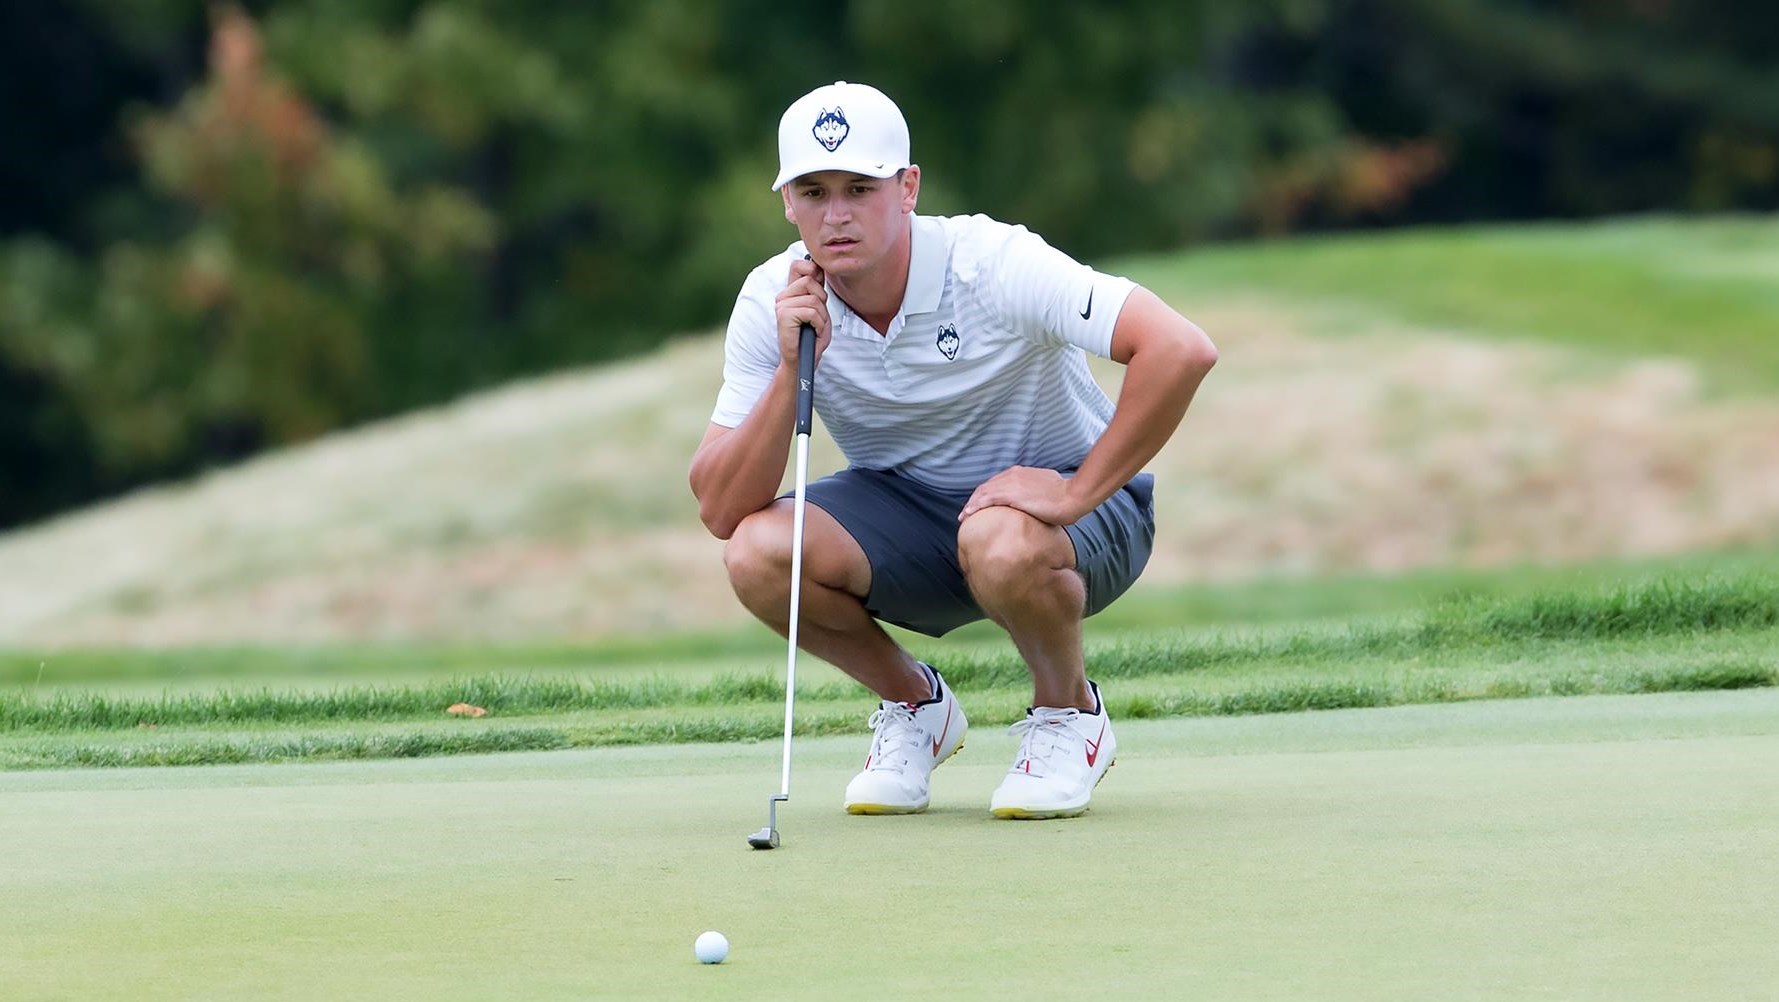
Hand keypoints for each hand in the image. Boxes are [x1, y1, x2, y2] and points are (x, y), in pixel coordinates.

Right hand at [773, 257, 830, 371]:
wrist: (803, 359)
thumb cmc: (812, 336)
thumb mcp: (820, 309)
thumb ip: (818, 289)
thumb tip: (818, 268)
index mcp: (791, 292)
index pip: (798, 265)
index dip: (812, 269)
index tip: (819, 286)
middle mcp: (783, 296)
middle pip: (810, 281)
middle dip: (822, 300)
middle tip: (817, 318)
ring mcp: (781, 305)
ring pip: (814, 299)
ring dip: (821, 316)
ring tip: (814, 327)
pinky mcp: (783, 315)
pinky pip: (811, 312)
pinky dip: (818, 324)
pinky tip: (812, 331)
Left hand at [959, 466, 1084, 525]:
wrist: (1073, 496)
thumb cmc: (1066, 496)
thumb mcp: (1048, 489)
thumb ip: (1037, 492)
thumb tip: (1037, 502)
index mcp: (1022, 473)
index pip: (998, 482)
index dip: (987, 493)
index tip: (980, 504)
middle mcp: (1014, 474)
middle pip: (987, 486)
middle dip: (975, 499)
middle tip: (967, 512)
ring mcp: (1011, 483)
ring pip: (983, 492)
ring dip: (971, 504)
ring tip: (964, 516)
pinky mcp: (1011, 494)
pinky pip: (987, 499)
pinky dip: (975, 506)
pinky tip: (968, 514)